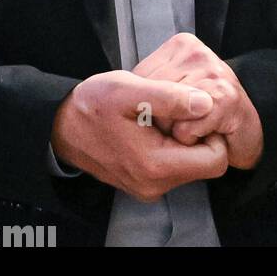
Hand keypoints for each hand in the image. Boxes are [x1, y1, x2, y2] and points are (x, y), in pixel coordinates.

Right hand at [50, 70, 229, 201]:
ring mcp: (148, 186)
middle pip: (206, 162)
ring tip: (165, 113)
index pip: (216, 160)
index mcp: (155, 165)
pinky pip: (175, 164)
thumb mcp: (129, 89)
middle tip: (182, 107)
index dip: (214, 131)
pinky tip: (156, 123)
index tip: (198, 109)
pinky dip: (173, 144)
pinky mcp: (144, 181)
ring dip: (186, 137)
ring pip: (192, 163)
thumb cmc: (91, 105)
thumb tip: (206, 103)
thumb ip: (170, 97)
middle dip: (201, 134)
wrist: (61, 126)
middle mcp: (154, 185)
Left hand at [133, 32, 263, 170]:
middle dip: (160, 119)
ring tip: (195, 127)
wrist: (246, 133)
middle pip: (153, 95)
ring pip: (168, 113)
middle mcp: (197, 52)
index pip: (140, 78)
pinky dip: (192, 139)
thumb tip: (126, 100)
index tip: (165, 112)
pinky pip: (187, 126)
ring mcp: (214, 70)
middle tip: (183, 122)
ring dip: (177, 131)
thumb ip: (146, 90)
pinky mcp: (226, 96)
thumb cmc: (201, 115)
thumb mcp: (165, 94)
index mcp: (180, 46)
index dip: (146, 106)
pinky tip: (207, 133)